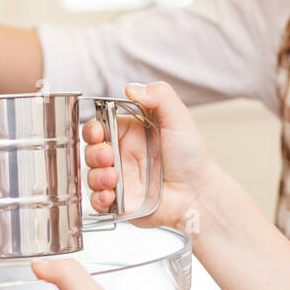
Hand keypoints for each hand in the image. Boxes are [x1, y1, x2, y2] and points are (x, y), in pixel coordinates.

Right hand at [83, 81, 218, 229]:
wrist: (199, 193)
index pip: (100, 126)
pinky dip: (98, 199)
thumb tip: (131, 87)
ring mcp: (120, 179)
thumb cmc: (192, 157)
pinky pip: (97, 201)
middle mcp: (123, 155)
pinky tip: (110, 196)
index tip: (97, 133)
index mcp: (131, 133)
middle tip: (108, 157)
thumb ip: (159, 96)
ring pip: (91, 176)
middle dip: (93, 153)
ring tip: (114, 179)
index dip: (92, 129)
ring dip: (96, 176)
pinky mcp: (120, 202)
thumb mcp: (180, 119)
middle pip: (91, 150)